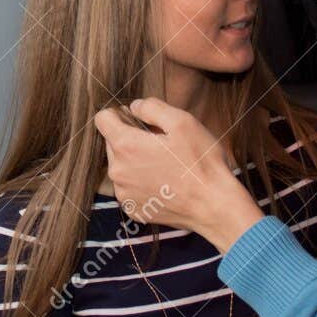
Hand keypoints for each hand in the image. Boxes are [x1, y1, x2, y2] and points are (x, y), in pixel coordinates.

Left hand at [92, 98, 266, 252]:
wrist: (214, 206)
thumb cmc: (201, 162)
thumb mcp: (182, 121)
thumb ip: (152, 107)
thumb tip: (134, 107)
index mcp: (126, 146)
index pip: (102, 119)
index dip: (119, 113)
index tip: (138, 119)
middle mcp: (117, 171)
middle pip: (112, 143)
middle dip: (130, 137)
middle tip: (160, 142)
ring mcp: (124, 193)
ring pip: (120, 166)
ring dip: (135, 160)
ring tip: (164, 164)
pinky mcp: (133, 209)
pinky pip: (129, 188)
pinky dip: (141, 182)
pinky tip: (164, 182)